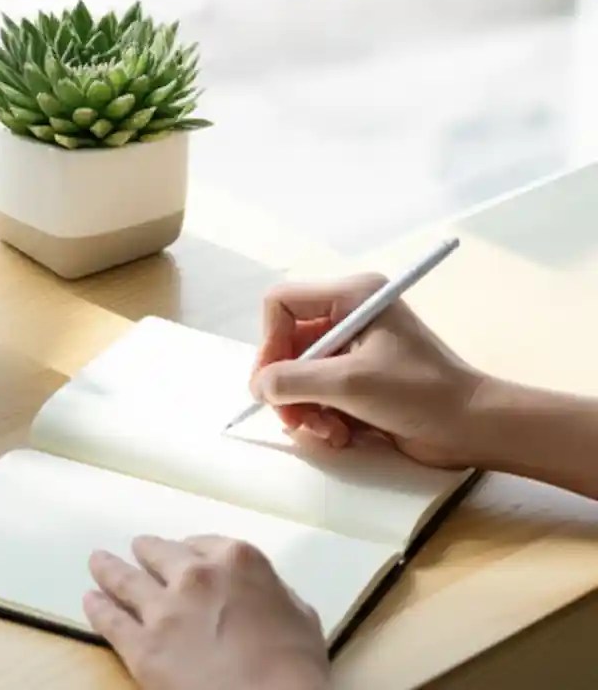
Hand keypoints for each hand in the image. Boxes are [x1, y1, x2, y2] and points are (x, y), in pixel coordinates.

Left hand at [84, 535, 328, 689]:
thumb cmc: (297, 667)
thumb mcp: (300, 615)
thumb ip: (272, 592)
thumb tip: (258, 591)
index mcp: (237, 560)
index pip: (202, 544)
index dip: (190, 551)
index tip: (183, 556)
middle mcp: (194, 575)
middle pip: (159, 553)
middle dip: (147, 552)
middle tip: (138, 550)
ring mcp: (163, 609)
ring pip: (124, 579)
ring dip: (108, 568)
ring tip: (96, 561)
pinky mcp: (142, 646)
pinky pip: (110, 620)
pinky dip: (97, 608)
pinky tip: (89, 601)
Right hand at [249, 273, 484, 467]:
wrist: (472, 428)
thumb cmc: (420, 394)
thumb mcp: (350, 384)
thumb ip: (293, 380)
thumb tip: (257, 387)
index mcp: (352, 296)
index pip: (282, 304)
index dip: (270, 343)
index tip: (275, 381)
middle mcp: (349, 314)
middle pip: (286, 344)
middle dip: (288, 386)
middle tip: (295, 419)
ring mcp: (352, 348)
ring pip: (298, 375)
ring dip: (305, 409)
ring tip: (327, 431)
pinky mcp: (357, 378)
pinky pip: (316, 394)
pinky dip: (321, 418)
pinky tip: (341, 435)